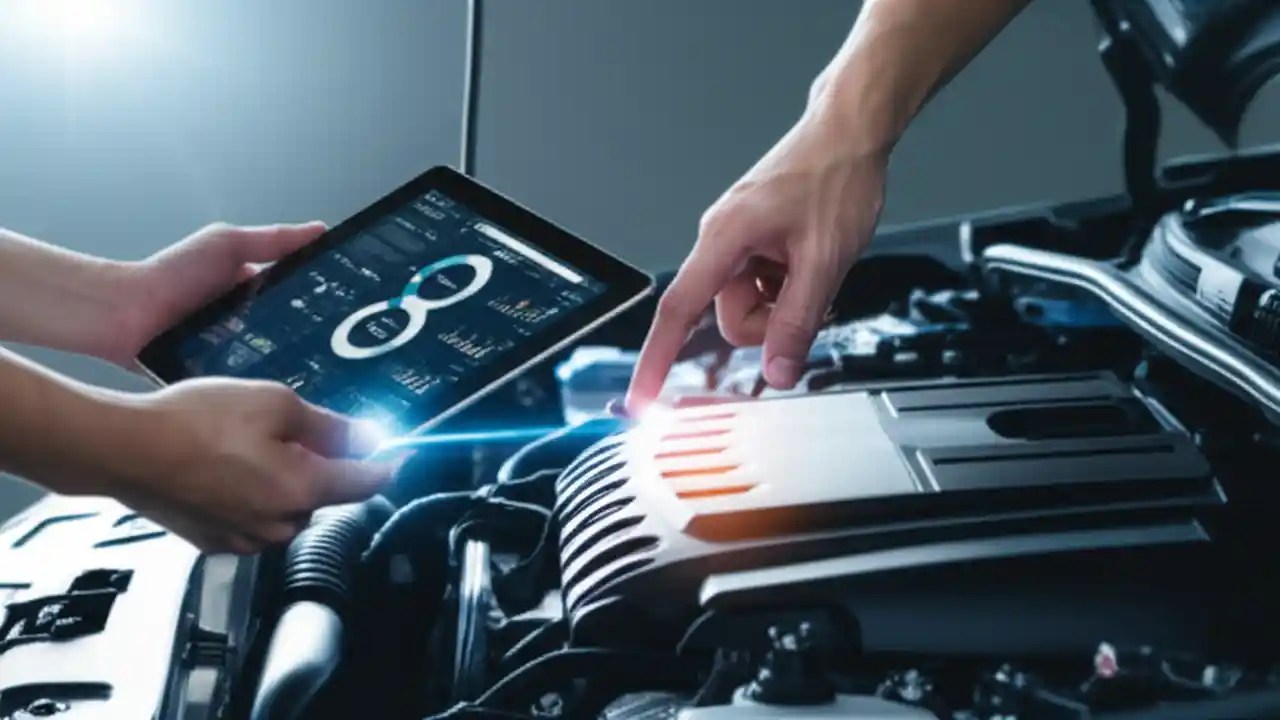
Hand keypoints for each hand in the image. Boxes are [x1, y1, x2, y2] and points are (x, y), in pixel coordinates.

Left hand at [107, 222, 327, 367]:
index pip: (300, 296)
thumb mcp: (226, 245)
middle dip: (317, 338)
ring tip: (323, 374)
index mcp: (254, 289)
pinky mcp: (223, 377)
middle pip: (294, 330)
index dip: (326, 301)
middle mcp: (249, 321)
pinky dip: (263, 384)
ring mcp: (237, 351)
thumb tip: (320, 229)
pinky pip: (251, 382)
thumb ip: (272, 238)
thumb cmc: (171, 275)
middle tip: (347, 349)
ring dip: (292, 363)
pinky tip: (285, 389)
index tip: (355, 310)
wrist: (124, 316)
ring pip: (277, 359)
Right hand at [116, 377, 392, 554]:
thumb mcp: (276, 404)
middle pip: (324, 491)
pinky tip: (222, 464)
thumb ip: (330, 425)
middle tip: (285, 426)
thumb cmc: (193, 423)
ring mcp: (246, 537)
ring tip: (242, 443)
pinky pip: (253, 515)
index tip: (403, 452)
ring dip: (282, 477)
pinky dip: (250, 492)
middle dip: (318, 461)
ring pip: (287, 504)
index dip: (389, 462)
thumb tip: (371, 436)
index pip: (368, 482)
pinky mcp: (216, 540)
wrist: (123, 448)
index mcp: (303, 490)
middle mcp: (279, 524)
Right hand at [627, 110, 887, 411]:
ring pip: (750, 304)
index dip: (657, 359)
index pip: (678, 310)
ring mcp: (736, 240)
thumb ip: (798, 321)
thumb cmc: (835, 176)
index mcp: (724, 239)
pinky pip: (761, 285)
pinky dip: (787, 286)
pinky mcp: (753, 240)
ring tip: (816, 270)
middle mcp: (721, 239)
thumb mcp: (824, 260)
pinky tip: (810, 260)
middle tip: (813, 298)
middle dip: (772, 323)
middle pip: (730, 317)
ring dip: (784, 303)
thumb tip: (779, 371)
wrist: (850, 132)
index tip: (641, 398)